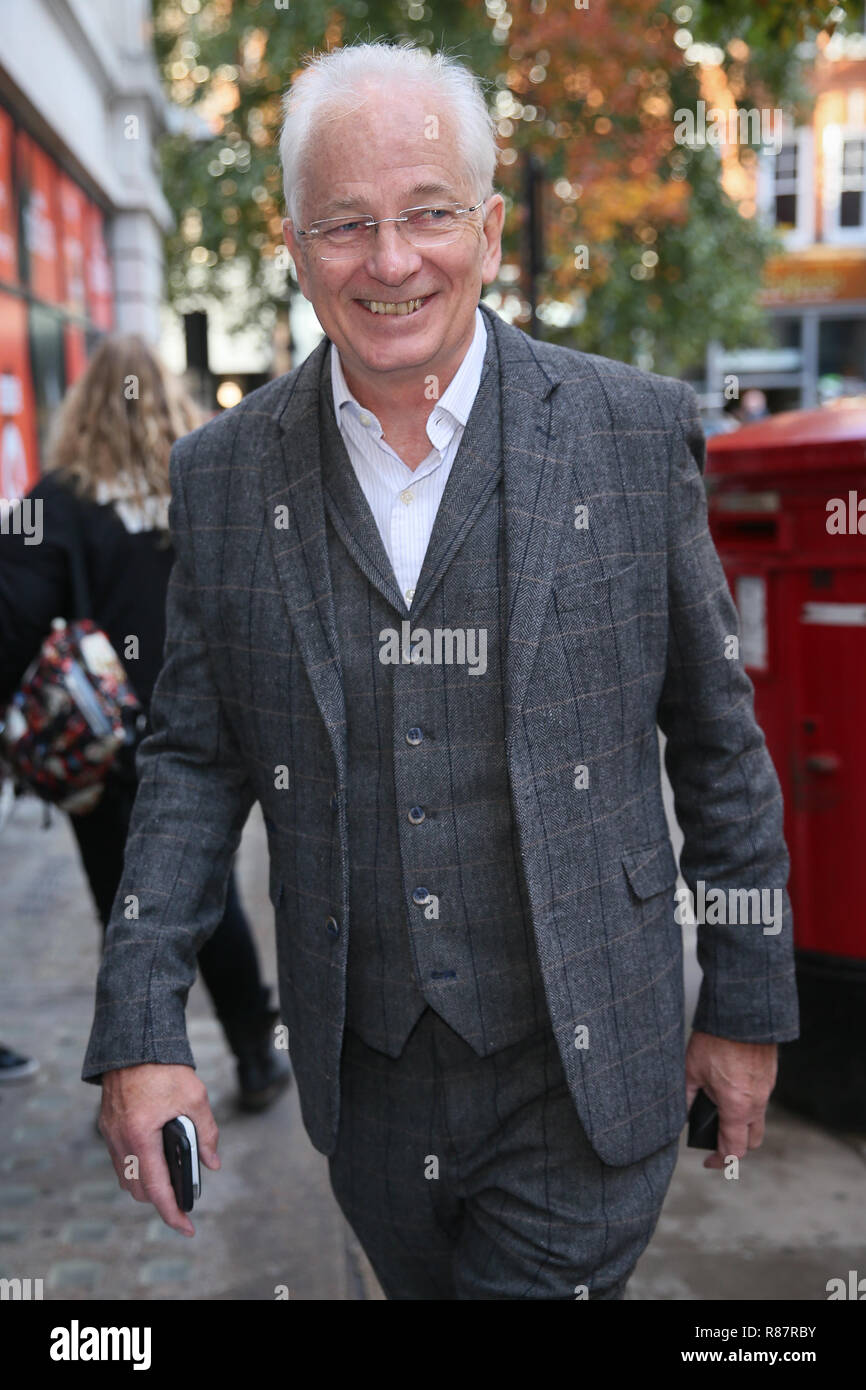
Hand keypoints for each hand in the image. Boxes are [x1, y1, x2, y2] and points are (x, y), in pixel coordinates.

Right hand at [98, 1063, 219, 1235]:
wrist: (135, 1041)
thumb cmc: (164, 1067)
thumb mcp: (195, 1098)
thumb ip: (205, 1134)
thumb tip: (212, 1163)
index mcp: (140, 1136)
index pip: (156, 1189)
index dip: (172, 1212)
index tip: (186, 1227)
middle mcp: (120, 1139)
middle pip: (137, 1189)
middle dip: (160, 1199)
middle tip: (183, 1197)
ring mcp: (110, 1133)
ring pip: (126, 1176)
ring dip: (146, 1185)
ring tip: (169, 1180)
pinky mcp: (107, 1124)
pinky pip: (120, 1159)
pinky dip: (136, 1167)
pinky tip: (153, 1159)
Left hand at [685, 1031, 777, 1170]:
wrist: (742, 1012)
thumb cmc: (716, 1039)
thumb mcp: (691, 1070)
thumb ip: (686, 1098)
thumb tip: (682, 1115)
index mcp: (737, 1108)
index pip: (734, 1150)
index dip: (720, 1161)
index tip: (708, 1161)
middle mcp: (757, 1103)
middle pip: (752, 1141)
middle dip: (734, 1146)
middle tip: (715, 1140)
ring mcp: (766, 1089)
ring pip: (757, 1119)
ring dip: (741, 1123)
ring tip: (719, 1111)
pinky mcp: (769, 1076)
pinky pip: (760, 1100)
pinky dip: (746, 1104)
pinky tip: (729, 1089)